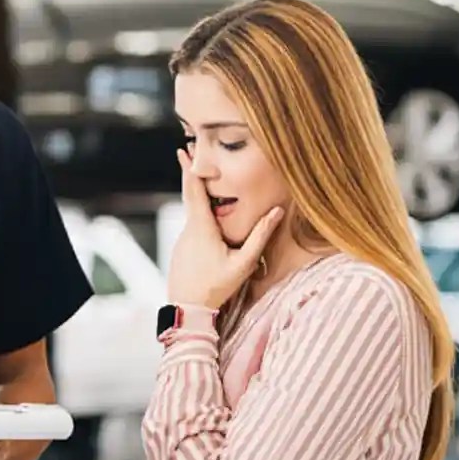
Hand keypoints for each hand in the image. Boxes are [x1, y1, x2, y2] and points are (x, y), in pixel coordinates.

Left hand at [167, 148, 284, 309]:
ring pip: (193, 214)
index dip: (189, 169)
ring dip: (198, 198)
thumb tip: (277, 212)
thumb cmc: (216, 288)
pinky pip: (191, 228)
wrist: (186, 309)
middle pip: (191, 197)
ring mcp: (182, 239)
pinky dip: (199, 217)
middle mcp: (188, 229)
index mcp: (201, 227)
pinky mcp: (181, 249)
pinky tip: (208, 218)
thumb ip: (260, 237)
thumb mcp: (243, 264)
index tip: (183, 150)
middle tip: (189, 152)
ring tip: (206, 180)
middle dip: (192, 174)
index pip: (193, 191)